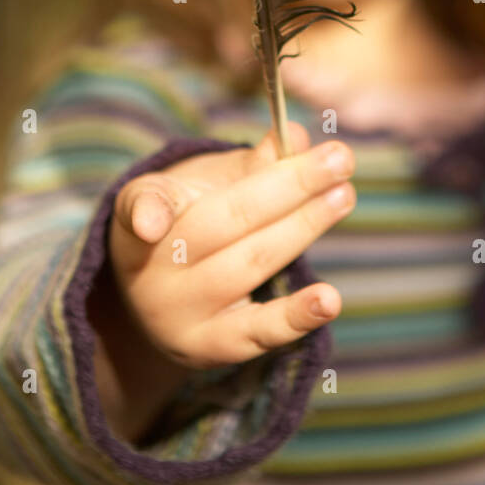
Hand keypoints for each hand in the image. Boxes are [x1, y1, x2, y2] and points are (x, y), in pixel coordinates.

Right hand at [108, 122, 355, 370]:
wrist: (161, 299)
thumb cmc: (191, 223)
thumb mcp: (207, 185)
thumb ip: (253, 162)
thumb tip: (298, 137)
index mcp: (141, 212)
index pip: (145, 204)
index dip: (148, 213)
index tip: (151, 221)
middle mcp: (153, 267)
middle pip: (225, 223)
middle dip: (289, 186)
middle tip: (339, 158)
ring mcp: (181, 312)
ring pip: (249, 264)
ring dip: (303, 227)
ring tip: (343, 196)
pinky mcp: (211, 347)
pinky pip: (258, 331)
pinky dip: (296, 315)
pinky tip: (329, 299)